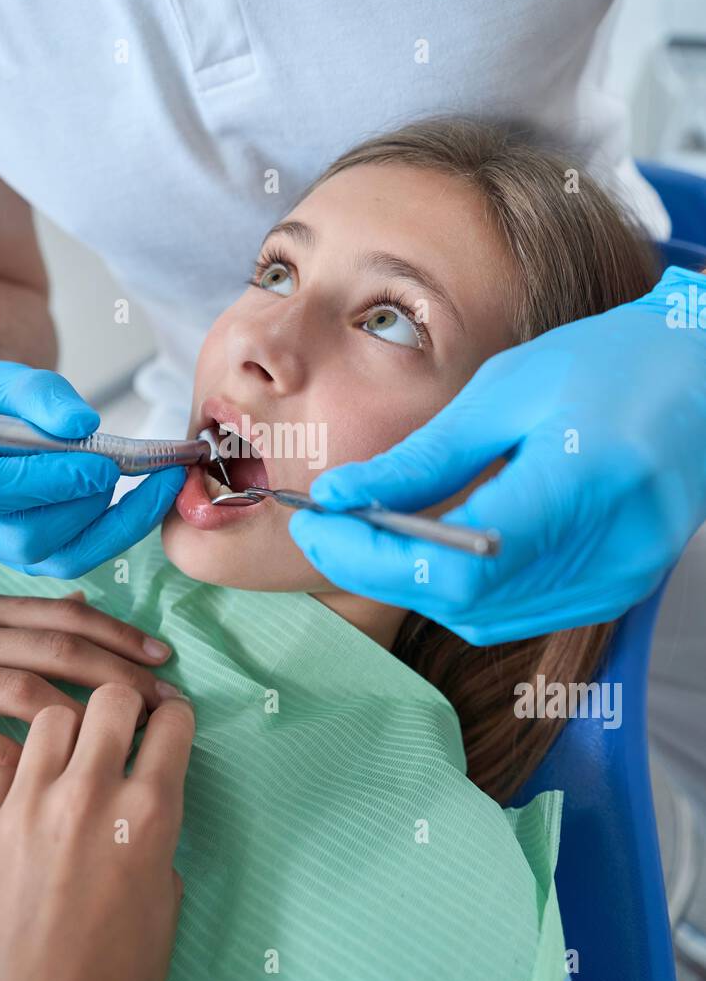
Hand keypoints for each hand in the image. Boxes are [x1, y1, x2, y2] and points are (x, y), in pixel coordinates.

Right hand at [0, 342, 184, 575]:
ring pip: (54, 559)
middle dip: (80, 503)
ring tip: (131, 480)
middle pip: (21, 538)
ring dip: (107, 522)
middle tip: (114, 467)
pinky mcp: (21, 556)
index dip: (42, 481)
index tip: (98, 461)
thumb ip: (36, 393)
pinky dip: (114, 532)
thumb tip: (82, 424)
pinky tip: (141, 503)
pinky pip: (73, 559)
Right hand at [0, 589, 179, 767]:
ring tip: (121, 741)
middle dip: (119, 676)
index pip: (64, 617)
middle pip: (56, 650)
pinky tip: (46, 775)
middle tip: (163, 703)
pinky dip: (7, 753)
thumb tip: (82, 605)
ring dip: (81, 715)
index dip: (119, 637)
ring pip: (20, 688)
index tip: (164, 659)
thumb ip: (13, 615)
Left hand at [0, 682, 193, 980]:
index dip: (175, 722)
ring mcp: (20, 812)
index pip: (171, 725)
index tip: (169, 728)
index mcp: (149, 819)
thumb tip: (147, 813)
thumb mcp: (163, 919)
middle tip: (123, 733)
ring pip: (48, 719)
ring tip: (69, 767)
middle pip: (109, 699)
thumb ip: (159, 848)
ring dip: (69, 734)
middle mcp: (86, 799)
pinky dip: (15, 776)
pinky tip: (22, 806)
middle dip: (124, 708)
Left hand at [289, 266, 705, 643]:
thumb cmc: (609, 363)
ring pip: (482, 616)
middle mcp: (608, 551)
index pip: (457, 561)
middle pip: (464, 599)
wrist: (700, 379)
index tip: (313, 522)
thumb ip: (425, 457)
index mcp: (584, 482)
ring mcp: (616, 582)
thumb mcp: (506, 390)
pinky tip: (430, 544)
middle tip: (325, 523)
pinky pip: (513, 612)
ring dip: (412, 581)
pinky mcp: (613, 591)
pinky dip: (458, 587)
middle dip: (377, 567)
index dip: (372, 554)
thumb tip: (340, 495)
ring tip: (367, 528)